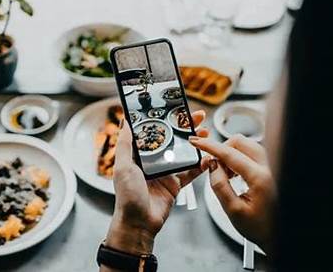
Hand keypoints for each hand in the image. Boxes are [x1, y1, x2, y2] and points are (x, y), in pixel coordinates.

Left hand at [104, 111, 207, 256]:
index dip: (164, 120)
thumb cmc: (127, 196)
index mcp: (139, 154)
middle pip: (172, 139)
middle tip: (199, 116)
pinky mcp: (176, 184)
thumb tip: (125, 121)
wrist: (139, 223)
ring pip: (184, 152)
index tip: (175, 108)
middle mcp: (153, 161)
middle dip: (185, 127)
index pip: (153, 131)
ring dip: (196, 142)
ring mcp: (166, 171)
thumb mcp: (123, 166)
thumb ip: (125, 144)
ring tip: (207, 131)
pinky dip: (201, 164)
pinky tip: (210, 156)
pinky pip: (191, 171)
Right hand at [189, 134, 275, 253]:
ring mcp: (272, 166)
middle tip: (212, 165)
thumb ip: (219, 185)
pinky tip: (235, 174)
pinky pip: (252, 153)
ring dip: (231, 154)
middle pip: (240, 142)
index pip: (230, 154)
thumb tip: (212, 166)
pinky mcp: (272, 168)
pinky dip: (239, 158)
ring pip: (247, 145)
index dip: (210, 146)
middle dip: (222, 149)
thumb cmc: (261, 227)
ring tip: (226, 174)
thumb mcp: (233, 210)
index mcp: (260, 178)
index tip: (197, 142)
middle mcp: (269, 168)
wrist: (279, 234)